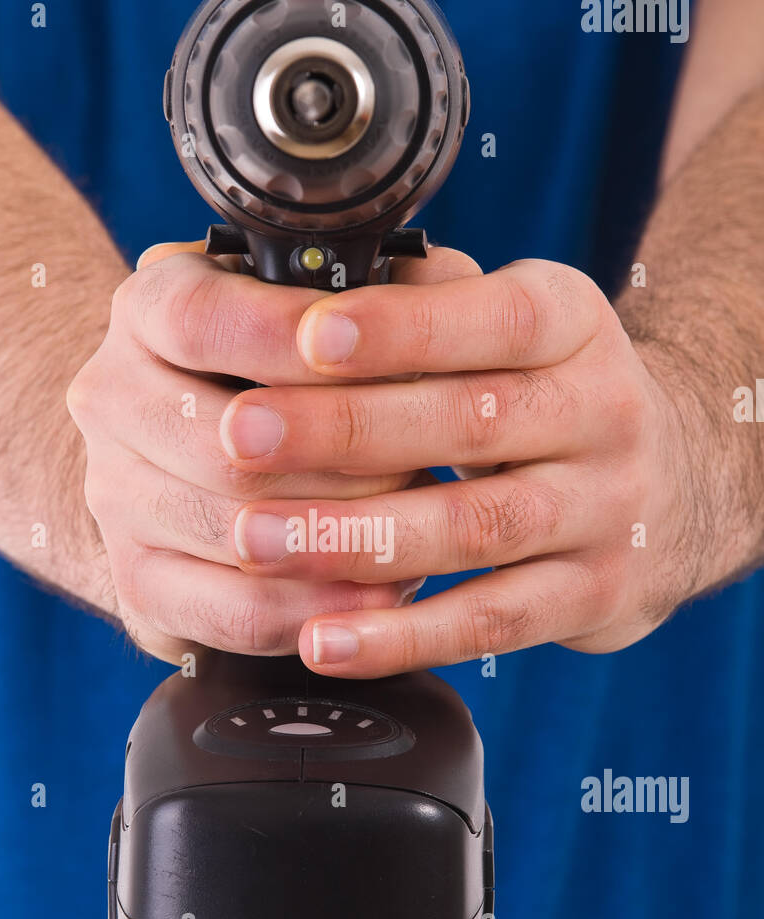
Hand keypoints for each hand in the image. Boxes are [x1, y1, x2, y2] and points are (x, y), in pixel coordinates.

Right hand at [65, 247, 423, 662]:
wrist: (196, 460)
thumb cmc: (286, 373)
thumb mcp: (327, 311)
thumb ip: (384, 291)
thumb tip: (449, 293)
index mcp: (149, 306)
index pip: (198, 320)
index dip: (286, 342)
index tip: (380, 359)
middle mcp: (113, 395)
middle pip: (222, 441)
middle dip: (344, 459)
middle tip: (428, 463)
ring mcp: (115, 495)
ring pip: (235, 531)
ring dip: (342, 535)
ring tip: (420, 528)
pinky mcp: (137, 582)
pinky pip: (235, 611)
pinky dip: (317, 608)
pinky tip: (377, 598)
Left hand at [222, 253, 716, 676]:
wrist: (678, 482)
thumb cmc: (548, 392)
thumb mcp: (515, 323)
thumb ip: (429, 301)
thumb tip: (311, 278)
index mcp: (574, 324)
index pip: (493, 318)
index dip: (402, 329)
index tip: (307, 336)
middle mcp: (603, 410)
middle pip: (470, 422)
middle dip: (344, 431)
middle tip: (240, 437)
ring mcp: (607, 510)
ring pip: (475, 527)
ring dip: (357, 538)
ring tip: (257, 541)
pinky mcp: (596, 595)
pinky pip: (492, 622)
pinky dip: (405, 636)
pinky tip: (324, 640)